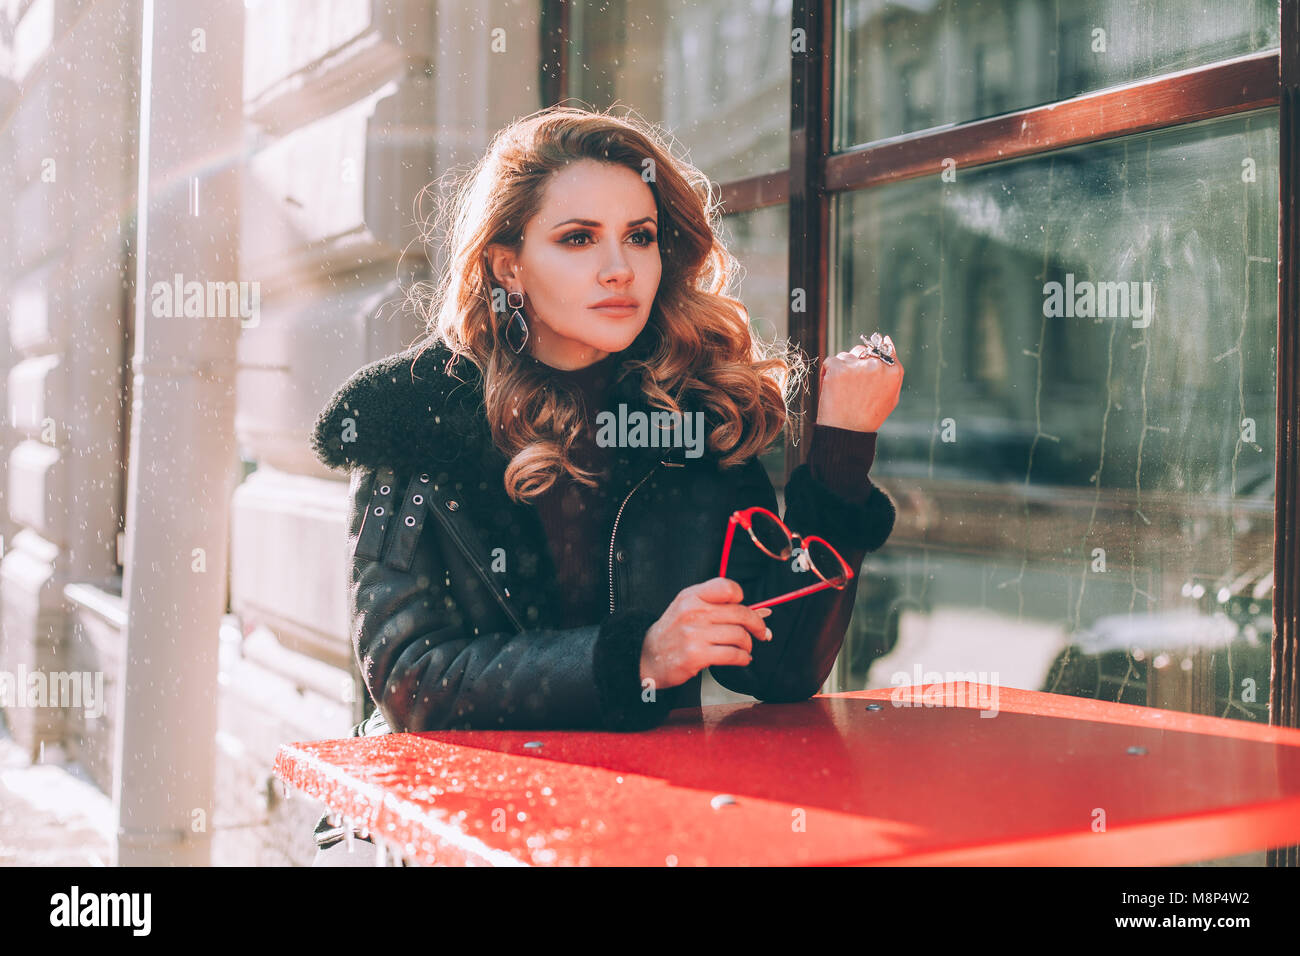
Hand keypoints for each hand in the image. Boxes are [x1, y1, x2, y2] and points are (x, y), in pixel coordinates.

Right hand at [639, 577, 772, 689]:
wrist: (648, 656)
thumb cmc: (674, 632)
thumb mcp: (688, 607)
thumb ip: (716, 604)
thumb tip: (759, 611)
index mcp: (692, 596)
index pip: (727, 588)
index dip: (741, 598)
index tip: (746, 608)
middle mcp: (693, 612)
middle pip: (741, 614)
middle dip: (757, 625)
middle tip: (761, 632)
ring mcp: (694, 634)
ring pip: (739, 636)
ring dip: (748, 645)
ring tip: (745, 649)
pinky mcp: (696, 655)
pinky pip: (733, 655)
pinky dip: (743, 658)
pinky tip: (741, 659)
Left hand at [816, 335, 903, 431]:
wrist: (846, 432)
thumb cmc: (868, 416)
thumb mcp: (891, 396)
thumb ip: (892, 369)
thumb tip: (887, 340)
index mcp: (893, 372)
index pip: (884, 350)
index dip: (871, 357)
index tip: (864, 368)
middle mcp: (878, 366)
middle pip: (862, 350)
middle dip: (855, 363)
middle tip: (852, 387)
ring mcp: (858, 366)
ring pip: (845, 356)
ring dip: (841, 368)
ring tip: (843, 391)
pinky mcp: (838, 368)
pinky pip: (830, 361)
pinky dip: (827, 373)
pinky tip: (832, 389)